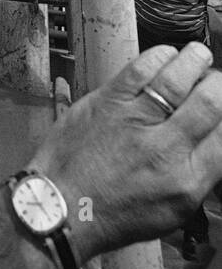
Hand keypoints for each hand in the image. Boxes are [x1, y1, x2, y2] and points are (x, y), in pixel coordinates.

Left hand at [28, 43, 221, 263]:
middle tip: (216, 80)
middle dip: (218, 83)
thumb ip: (198, 175)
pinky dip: (158, 56)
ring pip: (177, 78)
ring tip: (199, 56)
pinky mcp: (106, 103)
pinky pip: (139, 69)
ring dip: (195, 60)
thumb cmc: (115, 214)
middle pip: (209, 101)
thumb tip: (215, 140)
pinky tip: (165, 55)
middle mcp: (165, 150)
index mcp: (187, 181)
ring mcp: (134, 122)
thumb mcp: (172, 211)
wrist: (62, 208)